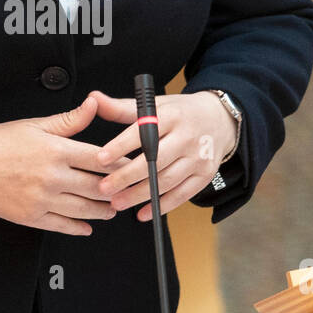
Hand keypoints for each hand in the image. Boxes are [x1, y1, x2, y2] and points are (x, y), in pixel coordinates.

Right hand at [0, 95, 129, 235]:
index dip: (121, 164)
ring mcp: (42, 200)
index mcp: (57, 151)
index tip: (133, 166)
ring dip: (102, 210)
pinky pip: (62, 226)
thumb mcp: (36, 125)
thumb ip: (70, 120)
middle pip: (96, 187)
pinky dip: (78, 228)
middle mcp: (52, 177)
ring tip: (111, 209)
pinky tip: (87, 226)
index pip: (100, 159)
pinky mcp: (31, 217)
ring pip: (83, 209)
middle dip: (116, 190)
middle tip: (128, 191)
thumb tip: (93, 104)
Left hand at [86, 89, 236, 220]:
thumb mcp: (154, 105)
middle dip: (127, 176)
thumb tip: (92, 99)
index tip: (100, 158)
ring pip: (167, 180)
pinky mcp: (205, 175)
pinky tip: (142, 213)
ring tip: (117, 202)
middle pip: (155, 160)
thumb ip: (121, 107)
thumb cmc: (179, 113)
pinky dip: (162, 206)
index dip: (121, 146)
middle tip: (104, 188)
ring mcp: (198, 157)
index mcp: (172, 115)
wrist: (219, 119)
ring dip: (140, 195)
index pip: (143, 131)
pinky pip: (182, 194)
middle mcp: (187, 136)